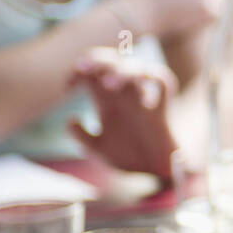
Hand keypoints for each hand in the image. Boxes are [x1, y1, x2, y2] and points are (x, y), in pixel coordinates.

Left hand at [67, 47, 180, 178]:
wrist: (154, 172)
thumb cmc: (127, 156)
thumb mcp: (98, 149)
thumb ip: (82, 137)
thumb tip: (70, 120)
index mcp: (107, 102)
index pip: (92, 75)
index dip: (77, 73)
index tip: (68, 86)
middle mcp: (124, 96)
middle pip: (113, 63)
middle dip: (98, 60)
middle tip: (82, 68)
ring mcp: (143, 101)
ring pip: (136, 69)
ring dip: (122, 71)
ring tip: (108, 84)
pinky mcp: (161, 110)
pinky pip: (164, 83)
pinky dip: (155, 81)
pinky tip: (144, 97)